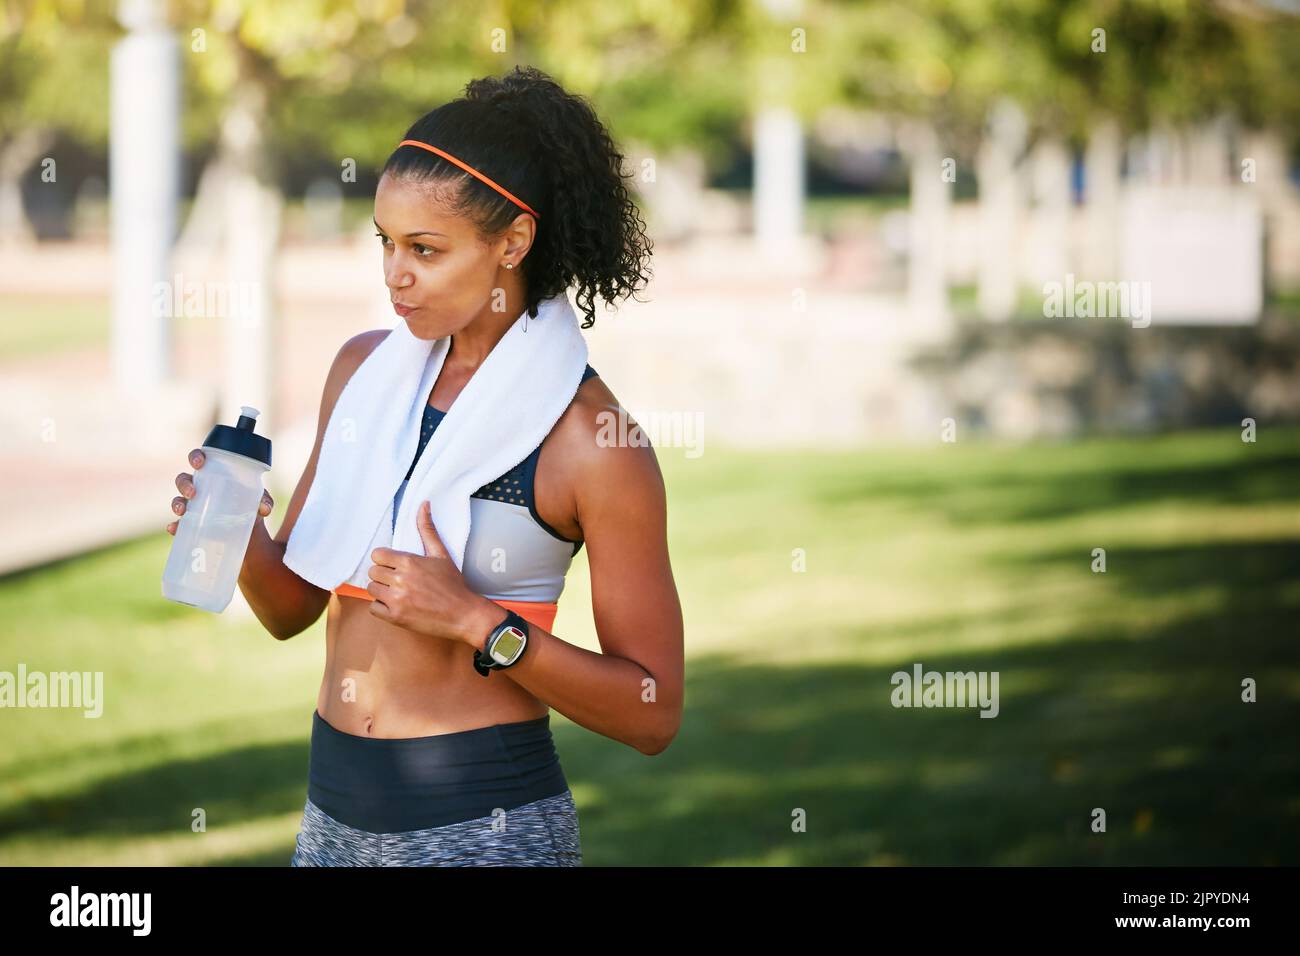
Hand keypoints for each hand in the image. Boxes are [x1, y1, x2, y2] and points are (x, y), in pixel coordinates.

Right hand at [169, 448, 273, 534]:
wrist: (249, 534)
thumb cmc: (251, 507)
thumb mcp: (260, 502)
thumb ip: (265, 501)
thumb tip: (264, 508)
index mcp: (214, 475)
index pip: (200, 460)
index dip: (196, 457)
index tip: (200, 462)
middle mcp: (200, 488)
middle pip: (183, 480)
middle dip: (184, 484)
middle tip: (193, 492)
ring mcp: (193, 507)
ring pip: (178, 500)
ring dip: (177, 503)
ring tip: (183, 511)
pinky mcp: (191, 525)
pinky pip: (178, 524)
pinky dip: (174, 526)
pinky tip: (174, 528)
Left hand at [366, 499, 501, 645]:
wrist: (463, 614)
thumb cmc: (453, 584)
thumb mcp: (441, 554)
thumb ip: (427, 530)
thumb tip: (423, 504)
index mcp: (409, 562)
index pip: (377, 554)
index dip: (384, 559)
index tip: (394, 565)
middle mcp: (400, 579)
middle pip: (373, 572)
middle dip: (383, 575)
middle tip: (398, 580)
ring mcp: (397, 599)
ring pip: (371, 589)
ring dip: (381, 591)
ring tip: (397, 592)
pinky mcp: (395, 617)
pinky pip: (374, 608)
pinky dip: (382, 607)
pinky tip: (396, 605)